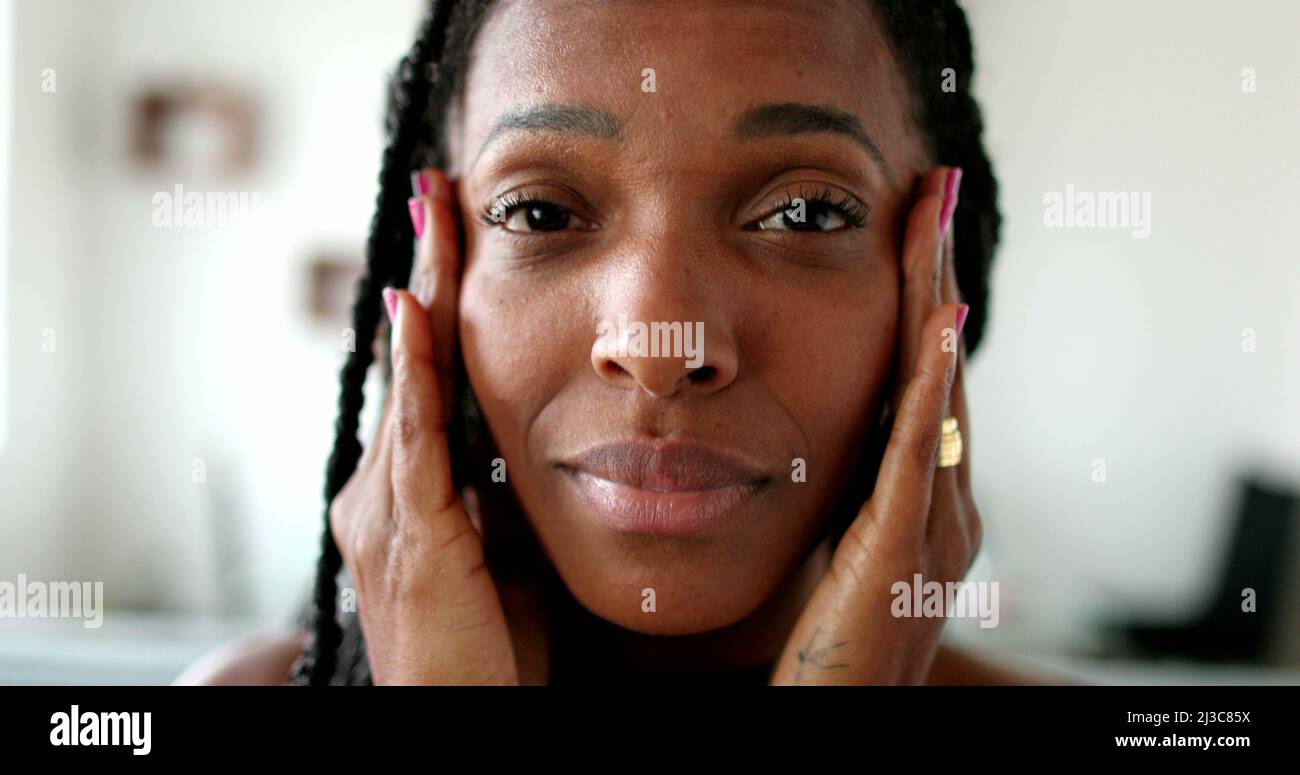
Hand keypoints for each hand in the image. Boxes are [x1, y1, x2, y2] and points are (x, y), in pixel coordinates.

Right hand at [327, 168, 519, 683]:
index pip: (424, 377)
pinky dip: (415, 372)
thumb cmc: (490, 646)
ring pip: (409, 382)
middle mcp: (377, 492)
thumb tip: (524, 439)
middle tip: (437, 190)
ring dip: (424, 294)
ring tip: (434, 215)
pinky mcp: (409, 539)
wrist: (467, 721)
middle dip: (424, 273)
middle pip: (409, 361)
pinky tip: (416, 310)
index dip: (436, 303)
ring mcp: (382, 513)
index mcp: (403, 494)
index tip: (452, 233)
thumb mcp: (500, 551)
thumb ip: (497, 492)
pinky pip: (414, 440)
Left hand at [771, 166, 981, 684]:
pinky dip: (931, 385)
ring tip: (932, 222)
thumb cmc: (829, 642)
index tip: (910, 222)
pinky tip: (937, 324)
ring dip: (935, 302)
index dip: (920, 298)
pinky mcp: (903, 552)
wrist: (835, 711)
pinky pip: (919, 455)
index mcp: (926, 496)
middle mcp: (946, 503)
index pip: (924, 376)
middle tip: (932, 190)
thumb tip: (817, 432)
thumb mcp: (843, 544)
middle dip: (936, 276)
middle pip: (940, 367)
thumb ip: (844, 488)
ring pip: (938, 391)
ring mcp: (935, 526)